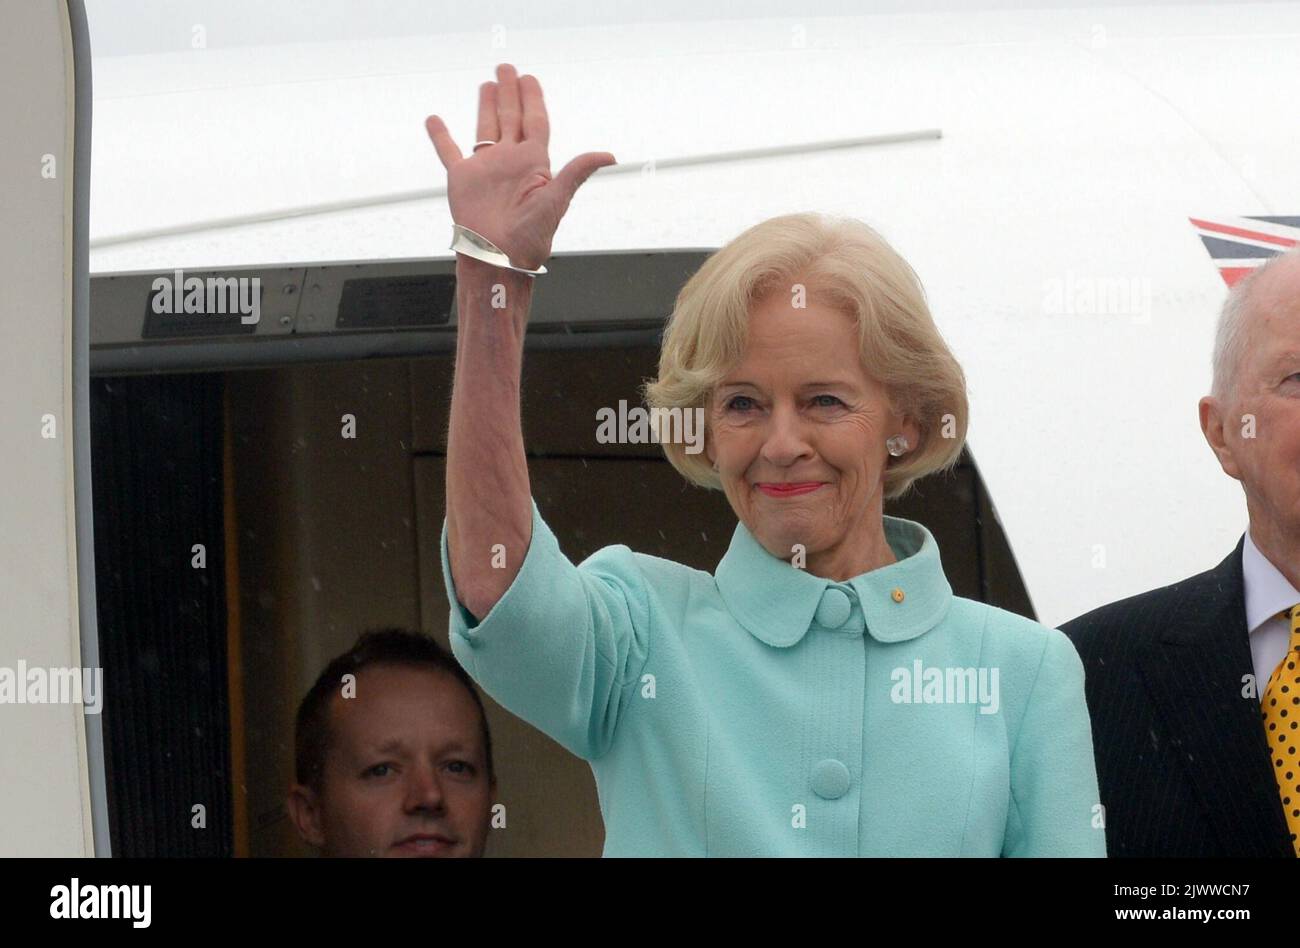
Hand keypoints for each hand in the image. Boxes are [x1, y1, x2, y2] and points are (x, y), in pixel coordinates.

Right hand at [425, 64, 615, 270]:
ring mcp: (486, 168)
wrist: (498, 258)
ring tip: (487, 84)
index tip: (529, 78)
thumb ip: (577, 172)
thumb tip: (610, 156)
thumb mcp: (557, 200)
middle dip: (510, 92)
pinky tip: (434, 120)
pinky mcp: (462, 179)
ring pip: (485, 127)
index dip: (533, 99)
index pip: (535, 121)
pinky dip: (441, 136)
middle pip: (511, 117)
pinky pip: (449, 151)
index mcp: (534, 163)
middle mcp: (510, 161)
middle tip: (507, 68)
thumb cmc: (530, 238)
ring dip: (486, 105)